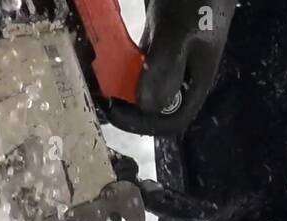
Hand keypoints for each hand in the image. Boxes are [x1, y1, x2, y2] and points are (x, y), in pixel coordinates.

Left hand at [107, 0, 236, 135]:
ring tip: (92, 74)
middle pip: (151, 102)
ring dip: (116, 79)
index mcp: (195, 79)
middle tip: (95, 92)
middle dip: (123, 101)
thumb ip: (165, 67)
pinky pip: (133, 54)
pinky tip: (99, 48)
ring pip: (139, 79)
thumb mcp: (181, 30)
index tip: (114, 110)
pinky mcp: (158, 34)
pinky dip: (116, 54)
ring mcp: (169, 53)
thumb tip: (146, 107)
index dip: (143, 124)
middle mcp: (182, 72)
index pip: (171, 119)